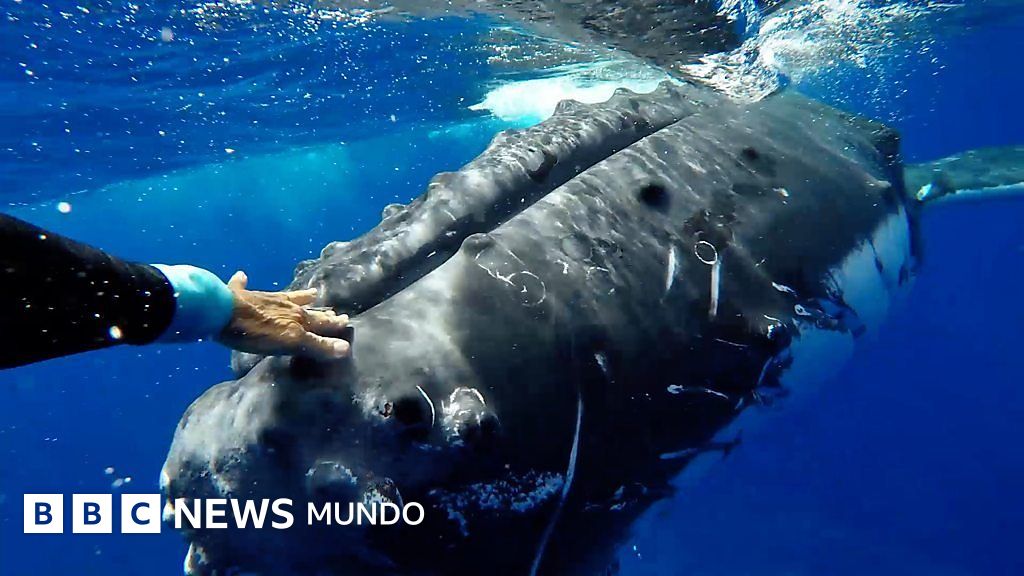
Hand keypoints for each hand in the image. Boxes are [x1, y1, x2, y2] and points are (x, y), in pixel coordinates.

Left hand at [215, 271, 350, 359]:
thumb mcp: (290, 342)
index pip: (320, 321)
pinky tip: (242, 274)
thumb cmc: (256, 332)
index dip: (333, 323)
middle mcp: (285, 305)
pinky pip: (243, 285)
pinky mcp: (241, 294)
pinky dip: (242, 280)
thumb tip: (345, 347)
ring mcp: (264, 298)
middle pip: (308, 309)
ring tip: (312, 292)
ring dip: (300, 296)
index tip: (345, 320)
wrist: (222, 313)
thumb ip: (316, 345)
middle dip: (322, 312)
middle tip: (336, 311)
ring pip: (287, 296)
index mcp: (297, 316)